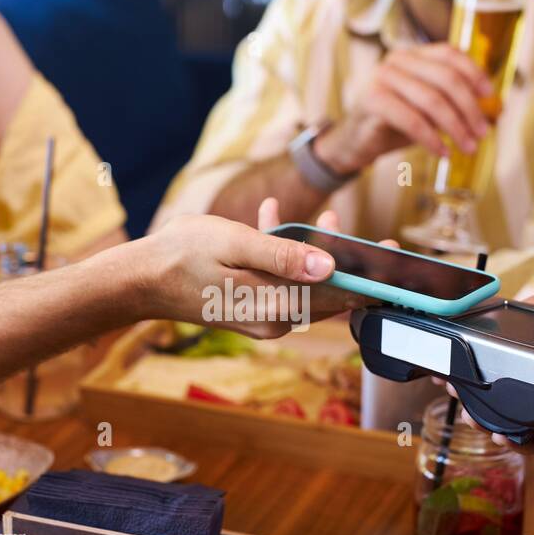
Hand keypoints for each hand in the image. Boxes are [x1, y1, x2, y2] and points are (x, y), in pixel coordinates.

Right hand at [137, 201, 400, 337]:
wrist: (138, 280)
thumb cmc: (181, 258)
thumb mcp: (235, 244)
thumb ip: (283, 254)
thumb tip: (328, 262)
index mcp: (276, 307)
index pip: (338, 298)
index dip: (371, 280)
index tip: (395, 262)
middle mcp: (274, 319)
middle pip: (327, 292)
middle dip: (349, 260)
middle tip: (374, 236)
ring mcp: (262, 314)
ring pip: (305, 282)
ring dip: (316, 249)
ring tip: (327, 215)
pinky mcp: (250, 304)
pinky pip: (280, 278)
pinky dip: (283, 251)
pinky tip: (274, 217)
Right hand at [314, 42, 492, 174]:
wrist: (355, 142)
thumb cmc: (395, 124)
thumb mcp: (428, 110)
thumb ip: (455, 104)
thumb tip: (497, 110)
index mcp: (413, 55)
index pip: (450, 54)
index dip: (474, 73)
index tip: (491, 96)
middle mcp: (397, 59)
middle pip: (446, 78)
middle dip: (470, 108)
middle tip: (483, 133)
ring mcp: (382, 77)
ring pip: (432, 100)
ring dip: (455, 127)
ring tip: (467, 148)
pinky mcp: (372, 100)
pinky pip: (411, 119)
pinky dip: (431, 138)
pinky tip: (442, 153)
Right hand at [452, 273, 533, 454]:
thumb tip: (506, 308)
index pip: (515, 362)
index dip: (484, 367)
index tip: (454, 367)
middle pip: (518, 397)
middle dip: (483, 400)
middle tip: (456, 396)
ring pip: (533, 424)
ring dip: (502, 425)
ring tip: (477, 420)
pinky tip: (511, 439)